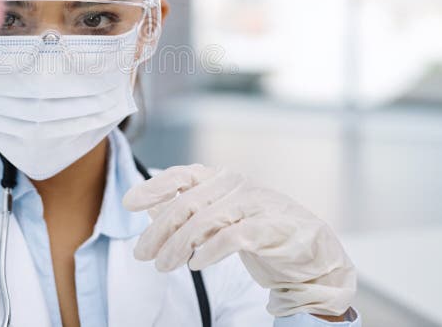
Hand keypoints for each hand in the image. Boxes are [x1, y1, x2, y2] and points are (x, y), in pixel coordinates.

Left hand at [122, 164, 355, 317]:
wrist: (313, 253)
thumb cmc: (260, 233)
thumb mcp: (220, 218)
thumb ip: (189, 210)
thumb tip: (151, 207)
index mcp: (221, 179)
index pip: (182, 175)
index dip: (154, 186)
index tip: (129, 204)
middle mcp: (236, 185)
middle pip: (186, 203)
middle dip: (159, 230)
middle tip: (142, 254)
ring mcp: (255, 203)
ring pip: (204, 220)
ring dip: (178, 246)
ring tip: (164, 266)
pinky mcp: (271, 227)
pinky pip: (232, 236)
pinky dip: (209, 251)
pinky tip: (196, 264)